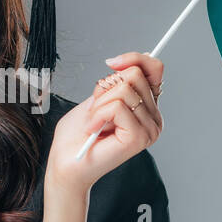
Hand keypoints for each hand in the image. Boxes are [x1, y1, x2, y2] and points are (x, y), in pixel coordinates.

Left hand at [45, 51, 163, 193]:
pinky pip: (117, 106)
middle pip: (135, 75)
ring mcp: (150, 129)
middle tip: (97, 111)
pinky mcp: (139, 138)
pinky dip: (98, 114)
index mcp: (148, 107)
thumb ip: (117, 80)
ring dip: (99, 105)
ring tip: (94, 124)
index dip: (133, 58)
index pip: (155, 68)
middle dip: (106, 88)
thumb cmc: (78, 134)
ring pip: (124, 90)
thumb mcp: (98, 97)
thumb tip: (128, 62)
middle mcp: (154, 118)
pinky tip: (94, 130)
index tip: (110, 63)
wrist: (66, 163)